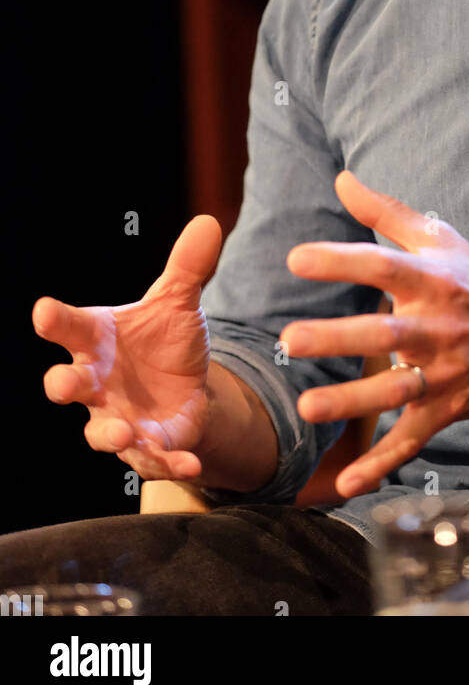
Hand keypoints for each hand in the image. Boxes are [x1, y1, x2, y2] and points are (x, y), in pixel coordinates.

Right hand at [33, 215, 223, 481]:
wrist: (186, 384)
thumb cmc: (162, 340)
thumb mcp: (178, 303)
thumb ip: (187, 268)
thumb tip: (209, 222)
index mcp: (98, 340)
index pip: (69, 327)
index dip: (55, 320)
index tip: (44, 311)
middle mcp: (98, 382)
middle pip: (68, 386)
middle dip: (63, 385)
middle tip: (63, 383)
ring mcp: (117, 417)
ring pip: (101, 432)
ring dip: (109, 433)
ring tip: (121, 431)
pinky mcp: (148, 445)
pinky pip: (153, 458)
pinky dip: (170, 461)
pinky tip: (190, 462)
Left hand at [282, 172, 468, 497]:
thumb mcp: (439, 238)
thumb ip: (385, 211)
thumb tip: (341, 177)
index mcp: (431, 280)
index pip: (381, 265)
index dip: (340, 261)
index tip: (296, 259)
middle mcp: (435, 327)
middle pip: (383, 333)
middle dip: (337, 338)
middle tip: (290, 341)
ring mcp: (441, 373)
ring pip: (394, 392)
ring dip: (351, 404)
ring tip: (305, 408)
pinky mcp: (444, 409)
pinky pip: (411, 441)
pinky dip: (381, 466)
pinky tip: (345, 485)